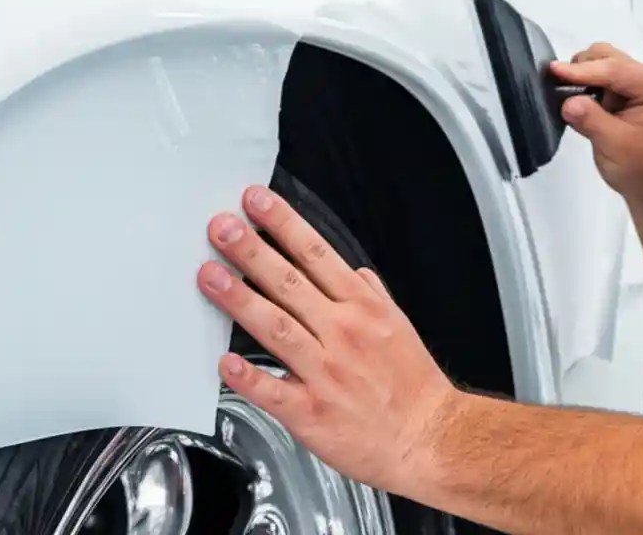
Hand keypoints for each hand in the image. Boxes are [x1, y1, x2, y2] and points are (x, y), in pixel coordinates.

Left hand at [197, 185, 460, 496]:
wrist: (432, 441)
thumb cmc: (414, 388)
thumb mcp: (400, 326)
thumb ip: (372, 295)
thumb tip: (353, 273)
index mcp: (362, 309)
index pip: (315, 254)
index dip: (282, 224)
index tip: (256, 202)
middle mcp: (342, 334)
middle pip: (289, 283)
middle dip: (251, 251)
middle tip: (221, 227)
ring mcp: (325, 372)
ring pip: (276, 328)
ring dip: (240, 300)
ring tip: (210, 276)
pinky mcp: (312, 412)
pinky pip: (273, 391)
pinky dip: (248, 377)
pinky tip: (224, 362)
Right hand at [550, 43, 642, 201]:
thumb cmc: (642, 167)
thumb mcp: (614, 145)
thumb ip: (591, 119)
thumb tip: (567, 101)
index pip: (610, 68)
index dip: (578, 70)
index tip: (550, 71)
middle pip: (605, 57)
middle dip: (581, 71)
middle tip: (560, 93)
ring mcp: (642, 80)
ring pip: (602, 63)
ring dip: (584, 78)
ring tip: (574, 103)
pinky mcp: (632, 89)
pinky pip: (603, 76)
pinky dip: (589, 86)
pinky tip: (583, 105)